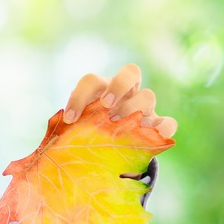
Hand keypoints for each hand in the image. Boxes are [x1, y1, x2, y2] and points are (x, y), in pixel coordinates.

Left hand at [62, 63, 176, 138]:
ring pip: (149, 95)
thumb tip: (54, 139)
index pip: (92, 81)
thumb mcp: (79, 130)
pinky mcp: (158, 126)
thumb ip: (71, 129)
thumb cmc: (90, 136)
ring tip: (119, 125)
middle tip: (105, 105)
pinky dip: (164, 127)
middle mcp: (126, 93)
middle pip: (130, 72)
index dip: (80, 95)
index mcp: (103, 90)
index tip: (70, 118)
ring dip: (133, 108)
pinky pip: (168, 122)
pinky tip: (156, 135)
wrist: (114, 151)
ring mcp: (145, 108)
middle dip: (118, 86)